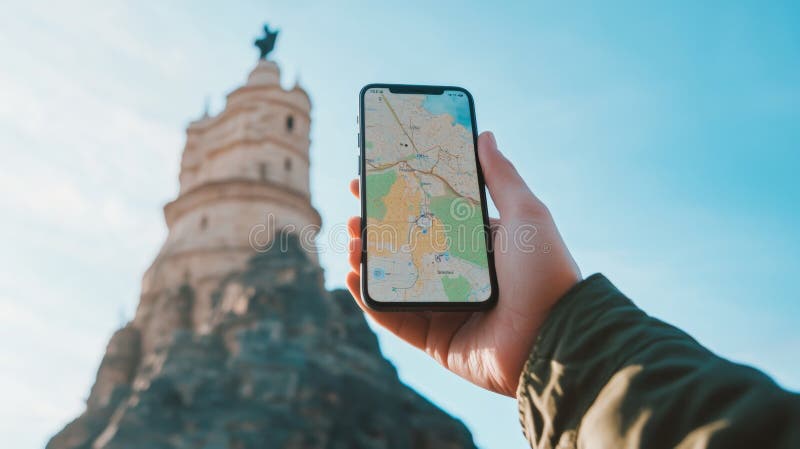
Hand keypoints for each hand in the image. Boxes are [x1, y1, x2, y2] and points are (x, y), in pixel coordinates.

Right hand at [345, 131, 580, 396]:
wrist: (555, 336)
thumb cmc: (545, 271)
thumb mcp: (526, 213)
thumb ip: (501, 176)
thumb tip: (484, 135)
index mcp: (479, 245)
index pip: (431, 215)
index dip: (402, 197)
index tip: (376, 177)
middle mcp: (458, 275)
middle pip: (406, 246)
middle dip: (377, 227)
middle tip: (355, 210)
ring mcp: (445, 308)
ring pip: (395, 280)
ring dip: (367, 258)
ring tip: (351, 238)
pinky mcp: (435, 339)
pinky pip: (393, 318)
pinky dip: (369, 299)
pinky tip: (354, 275)